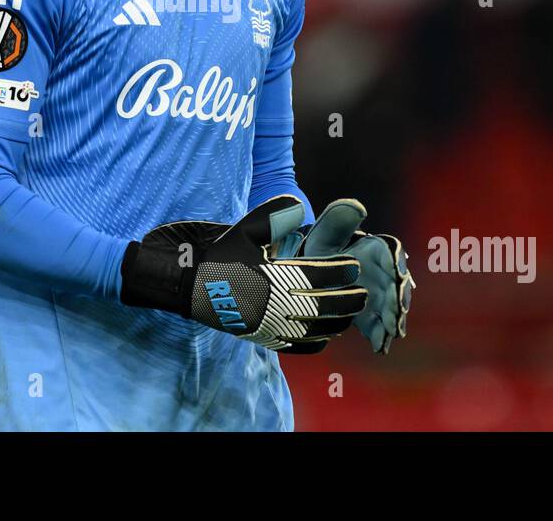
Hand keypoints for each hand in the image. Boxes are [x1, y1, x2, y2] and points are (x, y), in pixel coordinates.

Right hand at [119, 196, 368, 352]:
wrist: (189, 287)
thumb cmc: (220, 256)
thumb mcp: (244, 229)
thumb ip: (274, 216)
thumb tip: (301, 207)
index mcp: (274, 277)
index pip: (318, 275)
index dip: (340, 271)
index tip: (354, 266)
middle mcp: (275, 305)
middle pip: (324, 306)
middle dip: (349, 300)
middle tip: (363, 293)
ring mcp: (270, 326)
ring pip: (315, 330)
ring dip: (338, 322)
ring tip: (350, 313)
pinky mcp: (264, 339)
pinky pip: (298, 347)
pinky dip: (316, 342)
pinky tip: (326, 334)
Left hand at [280, 199, 415, 354]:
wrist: (307, 274)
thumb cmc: (318, 249)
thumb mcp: (324, 233)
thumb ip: (338, 220)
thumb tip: (357, 207)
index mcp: (375, 249)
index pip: (392, 253)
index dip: (399, 264)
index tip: (400, 275)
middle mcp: (382, 273)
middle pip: (397, 284)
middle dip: (399, 298)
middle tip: (398, 311)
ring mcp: (378, 296)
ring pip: (392, 307)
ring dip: (395, 319)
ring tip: (393, 331)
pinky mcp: (370, 315)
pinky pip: (379, 326)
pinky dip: (381, 337)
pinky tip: (380, 348)